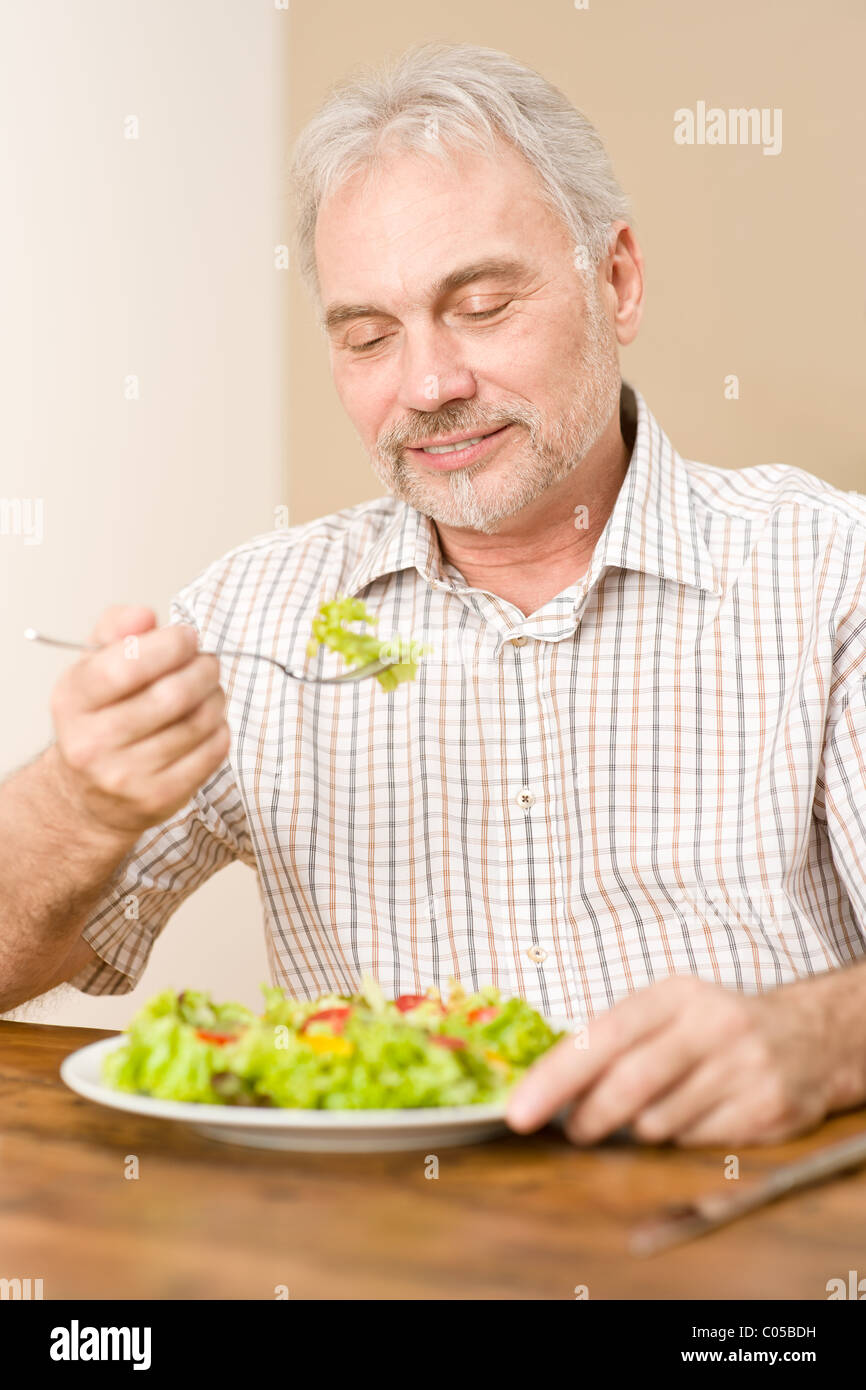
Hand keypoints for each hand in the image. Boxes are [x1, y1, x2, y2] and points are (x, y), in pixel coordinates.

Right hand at [49, 604, 229, 841]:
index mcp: (73, 700)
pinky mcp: (159, 798)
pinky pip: (211, 753)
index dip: (169, 645)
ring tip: (209, 691)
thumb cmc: (100, 717)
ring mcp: (126, 776)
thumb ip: (116, 629)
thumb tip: (144, 616)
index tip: (187, 637)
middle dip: (202, 669)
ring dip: (215, 698)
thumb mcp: (93, 666)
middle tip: (207, 662)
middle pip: (171, 695)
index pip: (126, 666)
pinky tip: (209, 723)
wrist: (88, 795)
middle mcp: (93, 742)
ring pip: (197, 724)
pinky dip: (219, 730)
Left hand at [506, 973, 865, 1146]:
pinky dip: (680, 1139)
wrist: (808, 1036)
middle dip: (589, 1117)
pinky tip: (693, 1118)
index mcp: (674, 996)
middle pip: (630, 1084)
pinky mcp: (766, 1109)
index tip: (520, 1111)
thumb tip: (543, 1085)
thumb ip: (612, 1040)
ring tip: (651, 1112)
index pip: (603, 1036)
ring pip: (660, 1122)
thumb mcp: (666, 1012)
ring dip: (639, 1129)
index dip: (555, 1077)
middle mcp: (711, 1026)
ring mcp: (743, 1068)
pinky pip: (696, 1142)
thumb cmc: (712, 1028)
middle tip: (574, 1130)